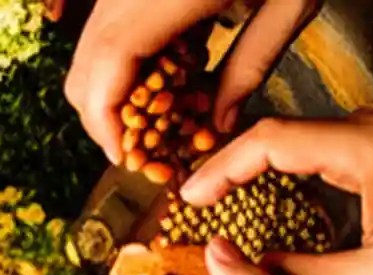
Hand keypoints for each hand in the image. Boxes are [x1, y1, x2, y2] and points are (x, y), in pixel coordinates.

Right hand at [66, 0, 319, 162]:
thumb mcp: (289, 5)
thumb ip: (249, 70)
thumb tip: (216, 124)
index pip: (105, 73)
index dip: (107, 128)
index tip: (132, 161)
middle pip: (83, 69)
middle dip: (107, 120)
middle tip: (149, 149)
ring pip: (89, 50)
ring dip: (116, 92)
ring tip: (166, 115)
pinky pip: (108, 28)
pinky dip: (126, 61)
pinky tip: (172, 71)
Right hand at [180, 105, 372, 274]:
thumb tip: (247, 274)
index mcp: (370, 149)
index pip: (271, 142)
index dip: (219, 168)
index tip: (187, 198)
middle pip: (278, 135)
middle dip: (228, 169)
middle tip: (191, 207)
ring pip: (298, 139)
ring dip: (256, 169)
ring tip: (216, 204)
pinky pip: (322, 146)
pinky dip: (286, 169)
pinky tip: (264, 198)